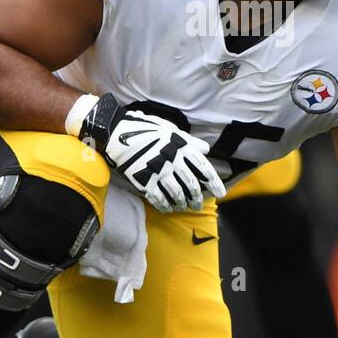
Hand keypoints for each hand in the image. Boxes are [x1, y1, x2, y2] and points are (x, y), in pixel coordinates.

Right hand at [80, 95, 225, 212]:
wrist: (117, 133)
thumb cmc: (145, 129)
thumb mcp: (170, 129)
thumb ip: (189, 141)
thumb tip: (206, 150)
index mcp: (180, 146)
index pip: (202, 167)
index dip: (214, 182)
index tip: (221, 193)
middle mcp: (172, 160)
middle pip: (191, 185)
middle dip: (198, 198)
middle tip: (200, 204)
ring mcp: (158, 172)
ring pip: (177, 194)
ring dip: (183, 204)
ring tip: (186, 207)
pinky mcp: (144, 180)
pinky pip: (159, 198)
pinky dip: (165, 205)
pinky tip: (169, 208)